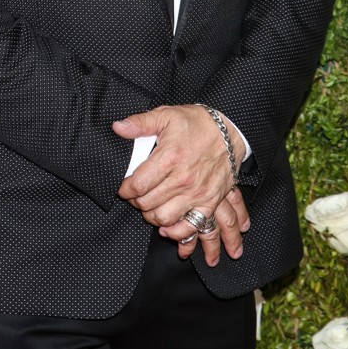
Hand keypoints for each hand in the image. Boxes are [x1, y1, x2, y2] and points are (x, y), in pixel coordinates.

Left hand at [113, 104, 247, 263]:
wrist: (229, 132)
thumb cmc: (196, 123)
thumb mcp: (166, 115)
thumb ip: (140, 123)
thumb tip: (118, 127)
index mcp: (170, 157)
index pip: (138, 184)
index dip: (124, 189)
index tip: (122, 188)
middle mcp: (183, 179)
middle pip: (148, 203)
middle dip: (135, 202)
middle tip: (133, 197)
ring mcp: (197, 193)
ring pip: (164, 218)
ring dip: (151, 217)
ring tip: (148, 208)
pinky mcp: (210, 202)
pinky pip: (191, 227)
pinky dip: (177, 233)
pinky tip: (167, 228)